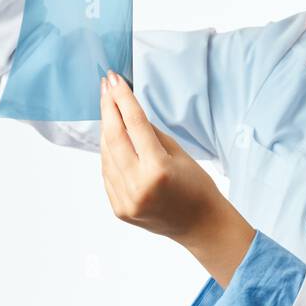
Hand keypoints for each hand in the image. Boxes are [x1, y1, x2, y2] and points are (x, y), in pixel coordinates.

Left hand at [98, 69, 226, 246]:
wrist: (200, 225)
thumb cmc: (197, 187)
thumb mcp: (179, 154)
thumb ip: (150, 135)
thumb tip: (128, 112)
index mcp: (157, 169)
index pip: (134, 124)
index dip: (123, 98)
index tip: (114, 80)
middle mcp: (137, 185)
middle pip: (114, 137)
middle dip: (108, 108)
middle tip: (106, 87)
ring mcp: (125, 199)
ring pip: (106, 155)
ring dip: (106, 130)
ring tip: (109, 111)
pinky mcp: (118, 208)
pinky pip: (107, 173)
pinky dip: (108, 154)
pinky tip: (112, 140)